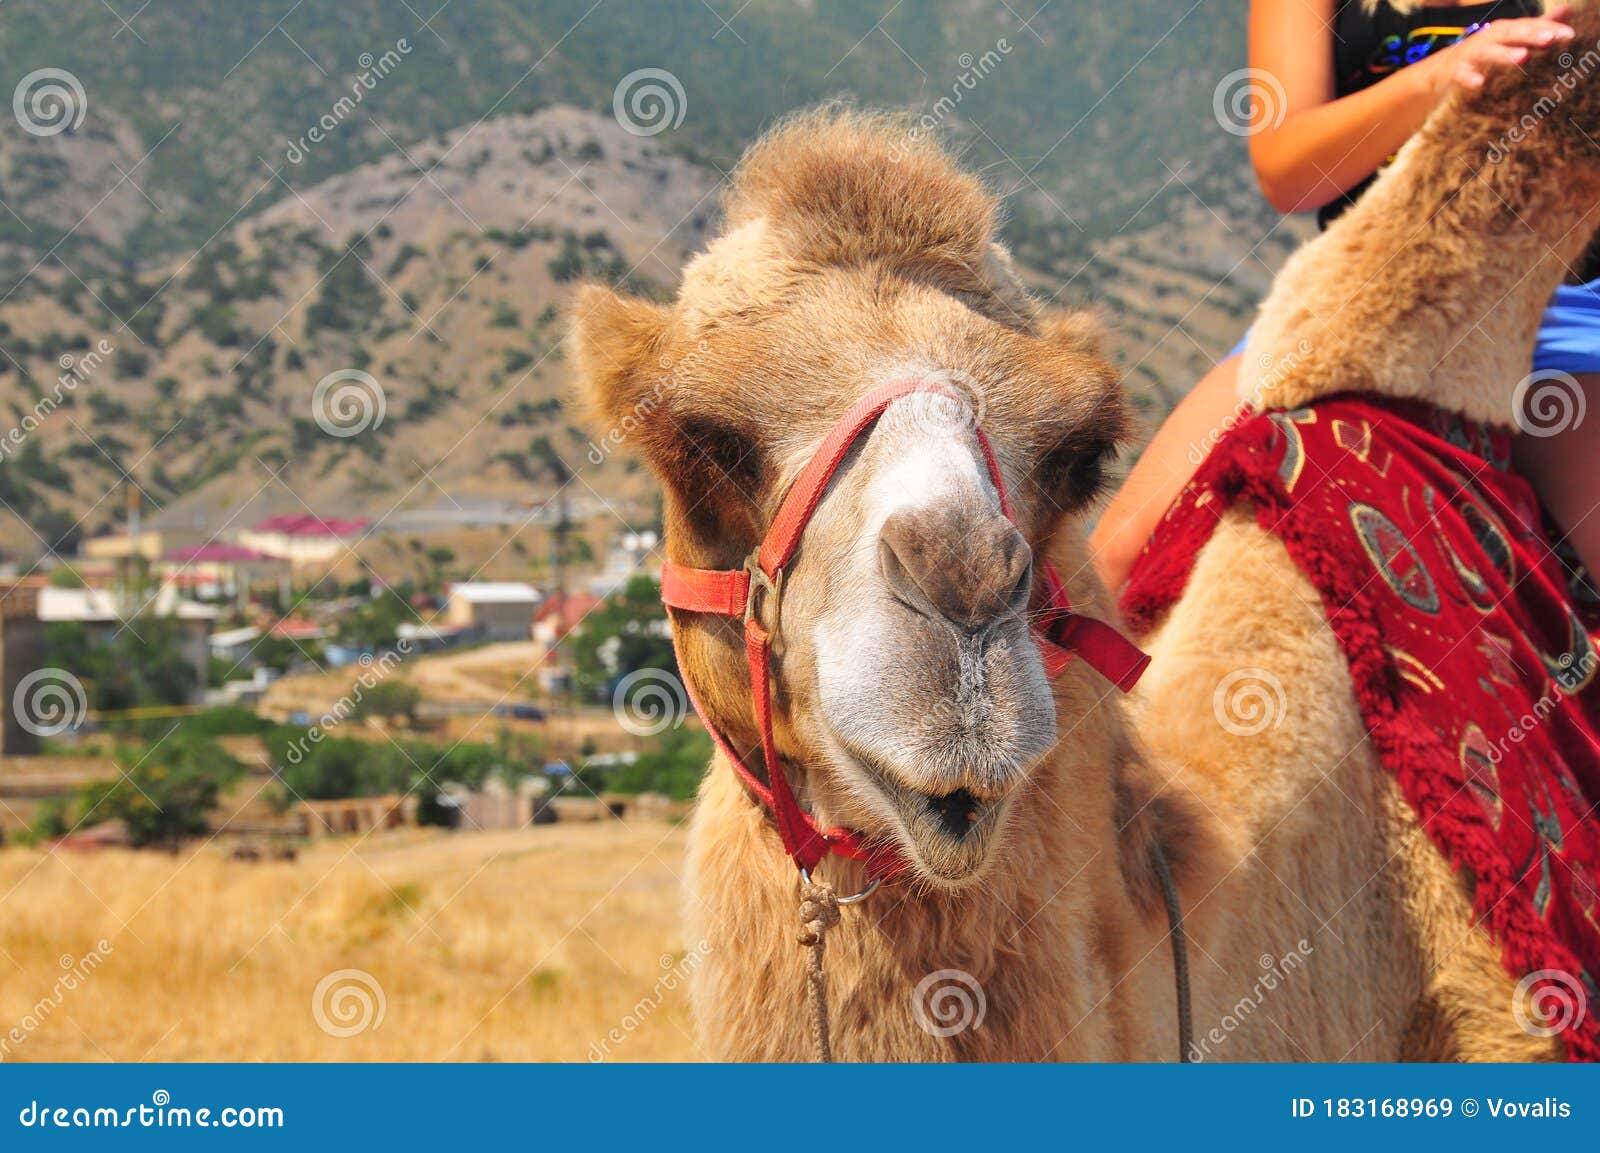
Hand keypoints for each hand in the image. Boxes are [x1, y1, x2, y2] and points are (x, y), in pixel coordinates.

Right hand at [1427, 3, 1576, 93]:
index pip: (1530, 26)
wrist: (1440, 72)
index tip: (1570, 36)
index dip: (1549, 29)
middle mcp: (1489, 38)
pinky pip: (1461, 74)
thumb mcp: (1510, 38)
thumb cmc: (1483, 54)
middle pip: (1511, 34)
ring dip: (1504, 54)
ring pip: (1488, 51)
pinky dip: (1469, 77)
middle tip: (1550, 40)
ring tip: (1523, 57)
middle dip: (1530, 35)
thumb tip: (1568, 10)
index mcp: (1505, 30)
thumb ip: (1538, 27)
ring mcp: (1470, 54)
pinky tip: (1480, 83)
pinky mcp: (1454, 71)